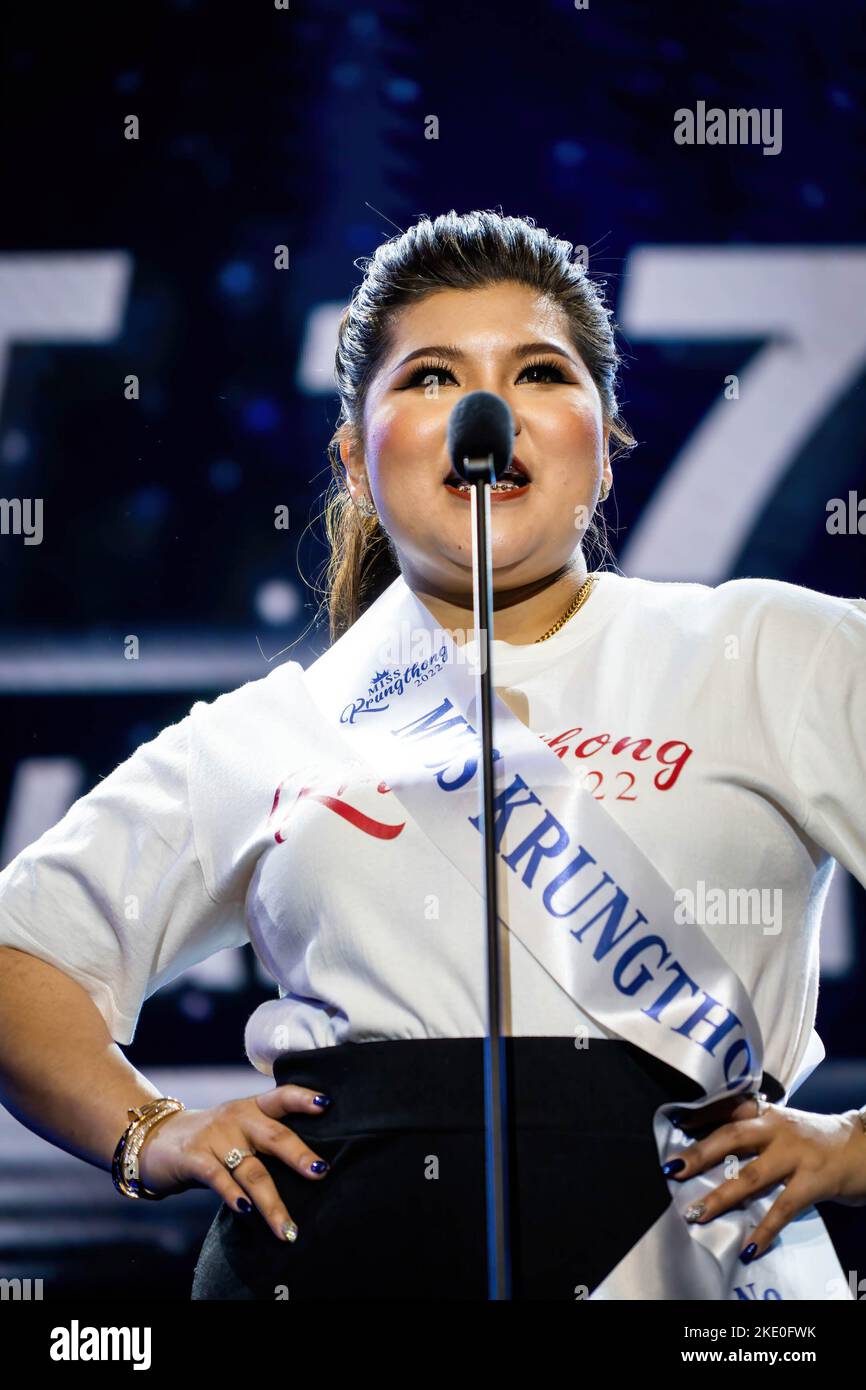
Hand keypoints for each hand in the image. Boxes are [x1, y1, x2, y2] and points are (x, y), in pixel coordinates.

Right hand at [135, 1085, 331, 1241]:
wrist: (155, 1139)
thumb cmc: (213, 1138)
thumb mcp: (240, 1127)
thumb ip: (267, 1138)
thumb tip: (314, 1166)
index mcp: (252, 1107)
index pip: (281, 1097)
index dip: (303, 1099)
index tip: (327, 1105)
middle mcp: (236, 1118)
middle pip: (273, 1136)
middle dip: (299, 1155)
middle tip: (322, 1172)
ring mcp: (214, 1138)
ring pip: (251, 1170)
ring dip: (271, 1202)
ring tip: (288, 1228)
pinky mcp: (193, 1158)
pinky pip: (217, 1178)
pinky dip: (233, 1195)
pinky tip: (246, 1211)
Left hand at [661, 1096, 865, 1261]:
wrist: (865, 1146)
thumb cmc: (816, 1139)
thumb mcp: (784, 1126)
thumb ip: (754, 1132)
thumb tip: (711, 1148)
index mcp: (768, 1113)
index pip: (729, 1108)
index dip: (701, 1114)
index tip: (675, 1123)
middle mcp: (778, 1128)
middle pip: (733, 1136)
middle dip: (701, 1153)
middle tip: (673, 1169)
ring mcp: (796, 1154)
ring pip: (752, 1175)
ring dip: (721, 1196)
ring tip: (696, 1213)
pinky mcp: (813, 1181)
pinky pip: (783, 1208)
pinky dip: (764, 1229)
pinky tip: (749, 1247)